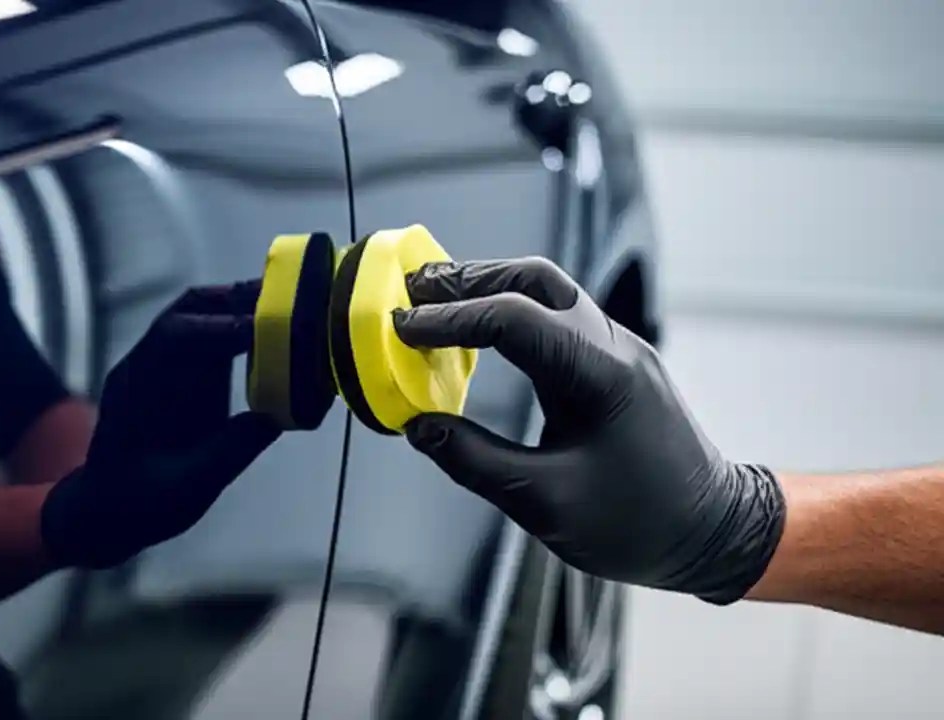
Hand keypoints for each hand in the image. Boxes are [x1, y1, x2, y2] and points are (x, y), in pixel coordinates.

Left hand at [41, 281, 280, 567]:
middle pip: (187, 310)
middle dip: (234, 302)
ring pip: (196, 317)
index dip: (221, 326)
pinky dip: (237, 332)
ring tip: (287, 313)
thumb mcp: (189, 487)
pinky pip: (205, 340)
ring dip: (238, 311)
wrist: (106, 514)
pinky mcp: (176, 378)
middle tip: (287, 302)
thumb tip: (279, 416)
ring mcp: (159, 367)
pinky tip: (270, 340)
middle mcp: (146, 365)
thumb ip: (231, 450)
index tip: (265, 326)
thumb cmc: (141, 503)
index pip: (176, 335)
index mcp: (139, 387)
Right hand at [393, 258, 784, 603]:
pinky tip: (479, 332)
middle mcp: (613, 347)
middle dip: (467, 280)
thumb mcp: (545, 505)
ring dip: (489, 288)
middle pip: (534, 280)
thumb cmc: (642, 524)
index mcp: (600, 376)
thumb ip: (475, 460)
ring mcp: (618, 350)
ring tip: (435, 301)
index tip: (401, 328)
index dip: (450, 320)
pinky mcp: (615, 365)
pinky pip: (558, 317)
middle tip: (410, 290)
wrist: (716, 532)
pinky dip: (510, 311)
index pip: (512, 319)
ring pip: (548, 290)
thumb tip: (418, 428)